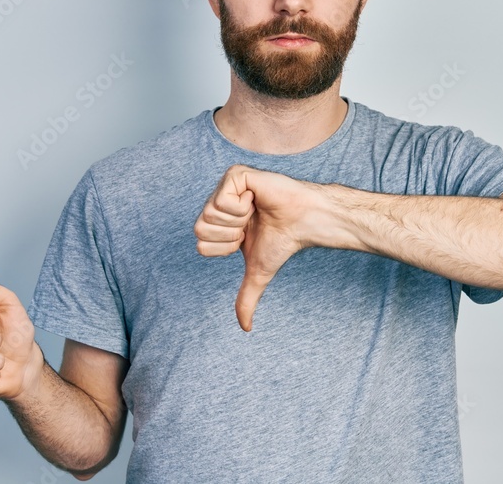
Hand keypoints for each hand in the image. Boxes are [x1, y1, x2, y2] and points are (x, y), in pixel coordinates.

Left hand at [194, 165, 318, 330]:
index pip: (200, 244)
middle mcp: (218, 202)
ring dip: (237, 220)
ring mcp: (225, 187)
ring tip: (255, 211)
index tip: (247, 238)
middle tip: (251, 224)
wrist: (303, 222)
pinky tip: (256, 199)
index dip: (226, 247)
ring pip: (208, 213)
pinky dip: (241, 206)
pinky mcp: (235, 174)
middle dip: (229, 234)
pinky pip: (221, 199)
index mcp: (218, 222)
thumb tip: (245, 329)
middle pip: (199, 228)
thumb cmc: (283, 241)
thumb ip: (247, 297)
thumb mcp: (258, 272)